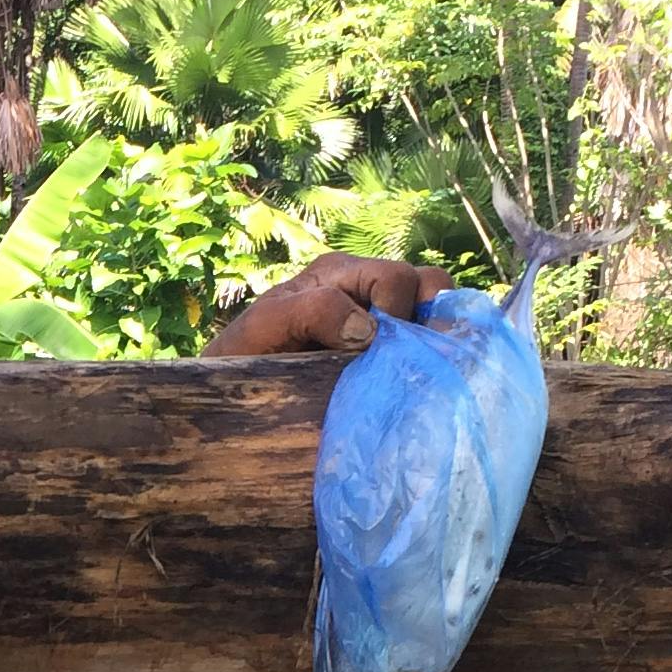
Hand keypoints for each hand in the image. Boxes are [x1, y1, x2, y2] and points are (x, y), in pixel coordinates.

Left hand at [206, 255, 455, 357]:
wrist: (235, 396)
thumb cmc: (244, 356)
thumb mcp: (265, 326)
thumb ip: (311, 311)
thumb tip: (367, 328)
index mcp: (339, 274)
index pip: (396, 279)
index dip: (396, 313)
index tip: (372, 351)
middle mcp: (367, 289)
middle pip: (429, 286)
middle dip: (424, 322)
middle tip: (401, 361)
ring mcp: (383, 321)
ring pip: (437, 314)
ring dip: (433, 342)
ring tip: (411, 373)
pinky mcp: (391, 353)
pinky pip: (430, 345)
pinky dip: (431, 358)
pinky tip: (417, 382)